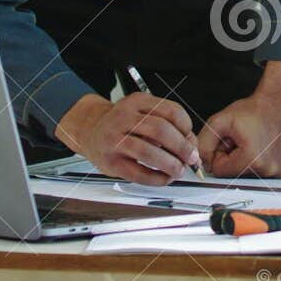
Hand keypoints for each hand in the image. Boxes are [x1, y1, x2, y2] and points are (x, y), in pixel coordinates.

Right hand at [55, 92, 199, 185]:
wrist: (90, 130)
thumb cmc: (122, 124)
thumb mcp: (142, 113)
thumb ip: (166, 125)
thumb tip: (191, 145)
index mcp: (137, 102)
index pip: (170, 110)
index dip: (186, 126)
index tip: (191, 138)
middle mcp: (124, 118)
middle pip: (161, 130)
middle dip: (182, 147)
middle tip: (191, 157)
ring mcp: (115, 140)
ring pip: (149, 152)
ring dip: (170, 164)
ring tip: (179, 170)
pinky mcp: (110, 162)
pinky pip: (138, 173)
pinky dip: (156, 178)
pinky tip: (164, 178)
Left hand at [199, 62, 280, 177]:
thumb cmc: (256, 109)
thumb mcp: (220, 121)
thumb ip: (204, 144)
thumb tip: (203, 164)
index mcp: (252, 160)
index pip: (220, 171)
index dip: (221, 154)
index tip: (231, 141)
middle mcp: (270, 170)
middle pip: (237, 175)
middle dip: (236, 159)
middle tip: (246, 140)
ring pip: (253, 175)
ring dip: (251, 161)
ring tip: (258, 142)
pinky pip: (271, 174)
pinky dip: (267, 162)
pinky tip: (270, 146)